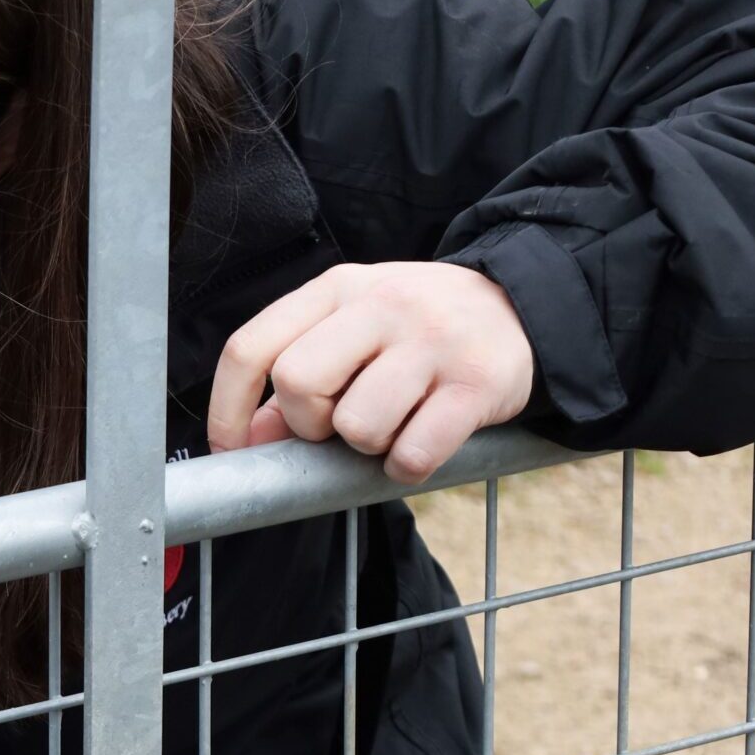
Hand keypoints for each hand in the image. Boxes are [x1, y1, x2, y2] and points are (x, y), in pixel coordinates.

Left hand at [208, 261, 533, 483]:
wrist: (526, 305)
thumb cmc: (417, 330)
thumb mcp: (352, 330)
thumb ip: (299, 374)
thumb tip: (251, 438)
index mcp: (336, 289)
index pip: (251, 348)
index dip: (228, 409)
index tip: (231, 448)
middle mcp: (382, 304)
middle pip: (297, 381)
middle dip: (308, 423)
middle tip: (338, 424)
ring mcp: (432, 340)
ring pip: (357, 424)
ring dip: (366, 445)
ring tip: (393, 423)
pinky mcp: (478, 383)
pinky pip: (414, 453)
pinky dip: (408, 466)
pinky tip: (423, 441)